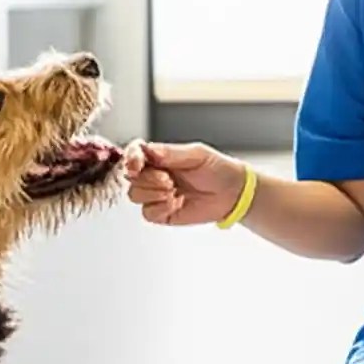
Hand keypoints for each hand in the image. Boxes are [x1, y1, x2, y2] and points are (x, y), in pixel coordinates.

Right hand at [121, 140, 247, 225]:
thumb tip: (148, 150)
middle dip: (149, 179)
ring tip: (174, 192)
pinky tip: (176, 204)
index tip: (136, 165)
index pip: (134, 153)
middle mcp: (155, 174)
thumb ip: (170, 152)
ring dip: (153, 194)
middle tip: (169, 180)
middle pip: (131, 177)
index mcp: (161, 157)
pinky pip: (148, 213)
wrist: (233, 193)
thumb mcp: (197, 154)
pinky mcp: (163, 213)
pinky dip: (160, 209)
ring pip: (135, 195)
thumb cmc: (218, 169)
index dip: (130, 158)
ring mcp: (157, 194)